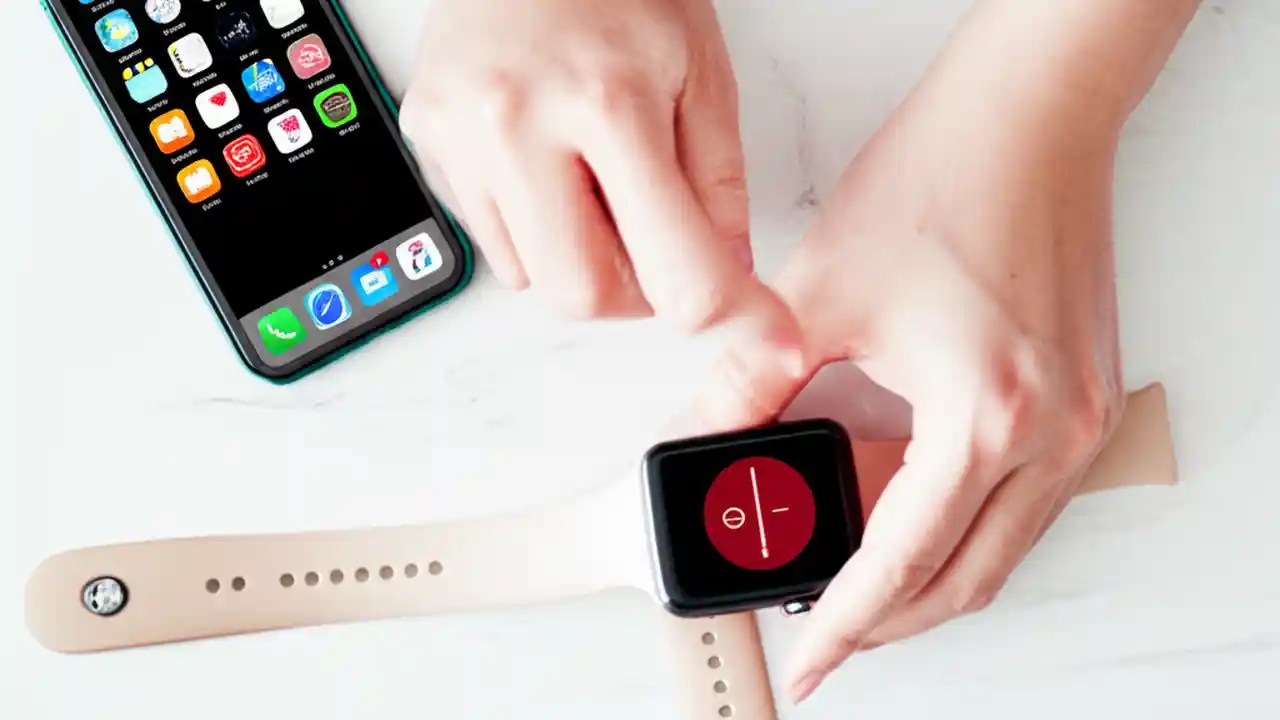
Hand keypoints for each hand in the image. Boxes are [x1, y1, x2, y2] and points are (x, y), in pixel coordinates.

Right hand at [400, 0, 798, 352]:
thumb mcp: (699, 69)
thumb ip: (719, 182)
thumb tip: (726, 276)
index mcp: (606, 104)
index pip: (678, 271)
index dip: (733, 318)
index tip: (764, 334)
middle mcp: (517, 127)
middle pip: (583, 298)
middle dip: (634, 294)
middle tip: (656, 244)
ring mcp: (459, 136)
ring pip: (531, 277)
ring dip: (580, 257)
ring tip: (593, 180)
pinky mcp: (426, 140)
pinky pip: (489, 238)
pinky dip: (534, 228)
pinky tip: (549, 168)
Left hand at [679, 46, 1127, 701]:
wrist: (1026, 119)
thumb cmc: (944, 181)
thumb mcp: (821, 298)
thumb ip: (750, 388)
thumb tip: (705, 443)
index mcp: (986, 415)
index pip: (902, 564)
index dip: (845, 625)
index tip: (810, 662)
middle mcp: (1052, 433)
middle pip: (964, 582)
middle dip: (886, 617)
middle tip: (823, 624)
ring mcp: (1080, 422)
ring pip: (1000, 549)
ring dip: (924, 572)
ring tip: (849, 565)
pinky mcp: (1083, 401)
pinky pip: (1023, 501)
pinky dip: (960, 522)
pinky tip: (901, 501)